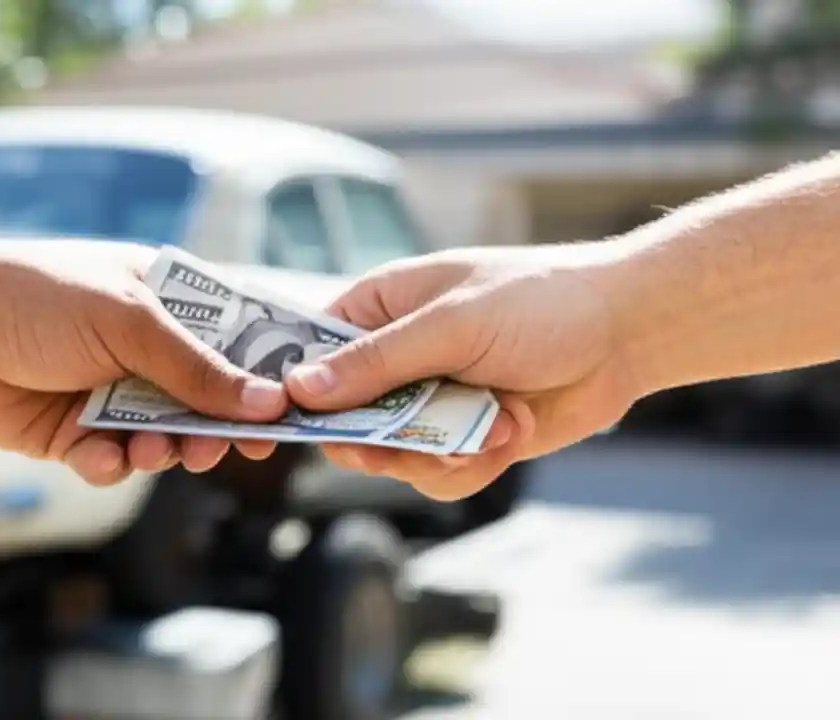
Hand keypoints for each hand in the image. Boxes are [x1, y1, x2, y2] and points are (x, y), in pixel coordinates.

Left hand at [0, 241, 285, 484]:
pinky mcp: (73, 432)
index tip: (293, 410)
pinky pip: (112, 461)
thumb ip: (197, 368)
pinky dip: (109, 463)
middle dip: (217, 426)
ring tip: (153, 451)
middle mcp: (142, 348)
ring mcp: (108, 392)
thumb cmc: (36, 298)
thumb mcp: (128, 322)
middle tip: (228, 448)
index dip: (266, 373)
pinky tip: (93, 452)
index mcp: (164, 301)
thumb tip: (268, 403)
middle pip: (207, 399)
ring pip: (164, 438)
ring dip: (165, 451)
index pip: (235, 337)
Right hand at [285, 245, 643, 500]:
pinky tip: (510, 432)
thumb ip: (376, 362)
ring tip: (489, 425)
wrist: (627, 334)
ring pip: (390, 457)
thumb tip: (300, 390)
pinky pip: (437, 474)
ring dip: (439, 451)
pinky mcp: (464, 437)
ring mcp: (429, 401)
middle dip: (377, 439)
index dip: (294, 390)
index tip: (289, 422)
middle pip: (341, 421)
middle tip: (399, 443)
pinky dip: (473, 463)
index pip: (308, 353)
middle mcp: (394, 360)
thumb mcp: (451, 325)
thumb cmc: (540, 302)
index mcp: (377, 310)